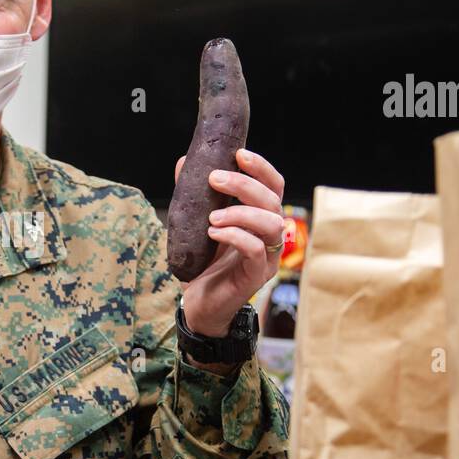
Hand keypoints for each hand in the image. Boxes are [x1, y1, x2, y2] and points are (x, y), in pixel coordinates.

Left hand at [173, 148, 285, 336]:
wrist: (198, 304)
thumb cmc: (202, 263)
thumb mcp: (196, 224)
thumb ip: (194, 195)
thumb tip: (184, 162)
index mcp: (259, 218)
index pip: (273, 186)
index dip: (261, 168)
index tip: (238, 154)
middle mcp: (270, 236)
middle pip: (273, 201)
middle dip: (244, 184)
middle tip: (214, 179)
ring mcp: (267, 257)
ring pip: (271, 224)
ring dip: (240, 213)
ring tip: (212, 216)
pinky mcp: (257, 276)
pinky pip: (256, 250)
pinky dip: (235, 236)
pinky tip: (213, 233)